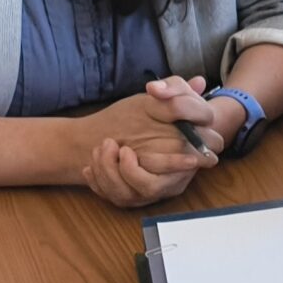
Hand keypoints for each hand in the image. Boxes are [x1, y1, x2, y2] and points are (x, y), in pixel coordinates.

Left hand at [75, 78, 216, 208]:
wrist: (147, 129)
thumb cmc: (164, 110)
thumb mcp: (172, 94)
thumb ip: (178, 89)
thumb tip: (178, 84)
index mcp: (191, 154)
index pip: (186, 165)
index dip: (164, 162)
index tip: (127, 149)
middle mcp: (174, 178)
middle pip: (150, 187)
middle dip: (125, 169)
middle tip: (111, 144)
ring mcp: (153, 191)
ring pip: (129, 195)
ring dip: (107, 171)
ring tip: (101, 147)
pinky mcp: (134, 197)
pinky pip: (114, 198)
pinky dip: (98, 182)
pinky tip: (90, 166)